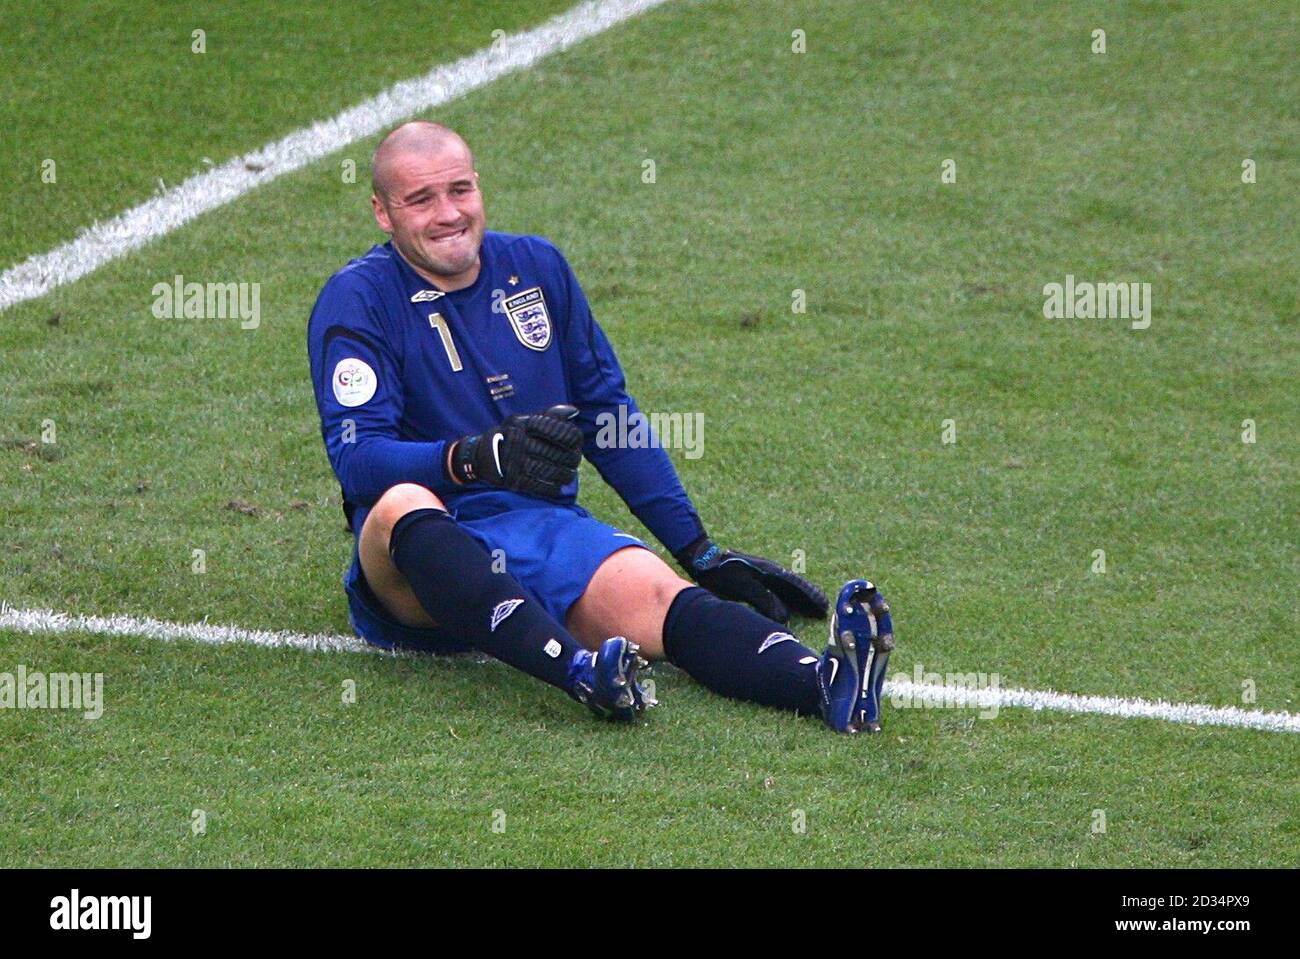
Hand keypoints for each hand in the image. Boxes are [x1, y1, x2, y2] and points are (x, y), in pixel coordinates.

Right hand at [447, 404, 582, 498]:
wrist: (479, 455)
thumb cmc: (510, 435)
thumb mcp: (525, 420)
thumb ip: (550, 416)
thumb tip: (574, 411)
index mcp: (527, 424)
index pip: (561, 432)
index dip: (573, 439)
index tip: (575, 443)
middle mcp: (522, 441)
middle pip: (558, 454)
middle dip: (571, 460)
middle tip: (574, 463)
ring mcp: (517, 461)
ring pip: (550, 471)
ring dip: (564, 475)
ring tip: (568, 475)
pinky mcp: (513, 479)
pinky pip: (538, 486)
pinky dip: (551, 488)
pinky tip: (557, 487)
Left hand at [674, 536, 827, 623]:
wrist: (706, 561)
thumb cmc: (724, 575)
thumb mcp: (745, 588)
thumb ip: (765, 601)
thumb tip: (785, 617)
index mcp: (771, 572)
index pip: (797, 586)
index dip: (811, 597)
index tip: (823, 606)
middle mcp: (771, 571)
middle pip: (796, 586)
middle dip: (810, 598)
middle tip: (824, 609)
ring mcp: (764, 574)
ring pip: (788, 588)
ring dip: (801, 598)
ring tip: (813, 608)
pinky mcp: (757, 578)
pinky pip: (779, 589)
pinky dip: (789, 597)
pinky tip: (790, 604)